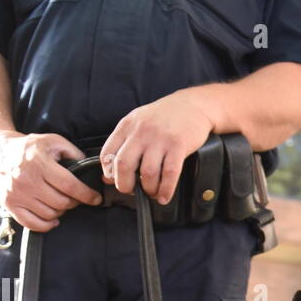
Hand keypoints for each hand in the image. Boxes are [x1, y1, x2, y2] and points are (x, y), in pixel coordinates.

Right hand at [0, 131, 101, 233]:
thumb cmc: (26, 147)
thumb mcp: (51, 141)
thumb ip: (72, 152)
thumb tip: (88, 166)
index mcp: (40, 164)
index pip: (69, 185)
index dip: (86, 195)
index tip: (95, 199)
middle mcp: (28, 180)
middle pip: (61, 203)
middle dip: (74, 202)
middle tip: (74, 198)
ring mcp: (18, 195)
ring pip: (50, 215)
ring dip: (60, 212)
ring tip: (60, 202)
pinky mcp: (11, 205)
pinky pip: (33, 224)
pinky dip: (46, 225)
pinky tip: (52, 219)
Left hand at [100, 91, 214, 202]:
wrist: (192, 105)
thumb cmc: (165, 116)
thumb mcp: (138, 123)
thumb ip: (124, 144)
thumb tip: (109, 175)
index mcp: (127, 125)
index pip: (107, 153)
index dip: (109, 173)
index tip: (115, 180)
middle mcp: (141, 131)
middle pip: (124, 165)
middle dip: (125, 185)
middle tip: (131, 191)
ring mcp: (160, 138)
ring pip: (148, 173)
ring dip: (149, 189)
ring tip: (152, 192)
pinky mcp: (178, 145)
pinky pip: (169, 173)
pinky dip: (166, 190)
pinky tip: (164, 196)